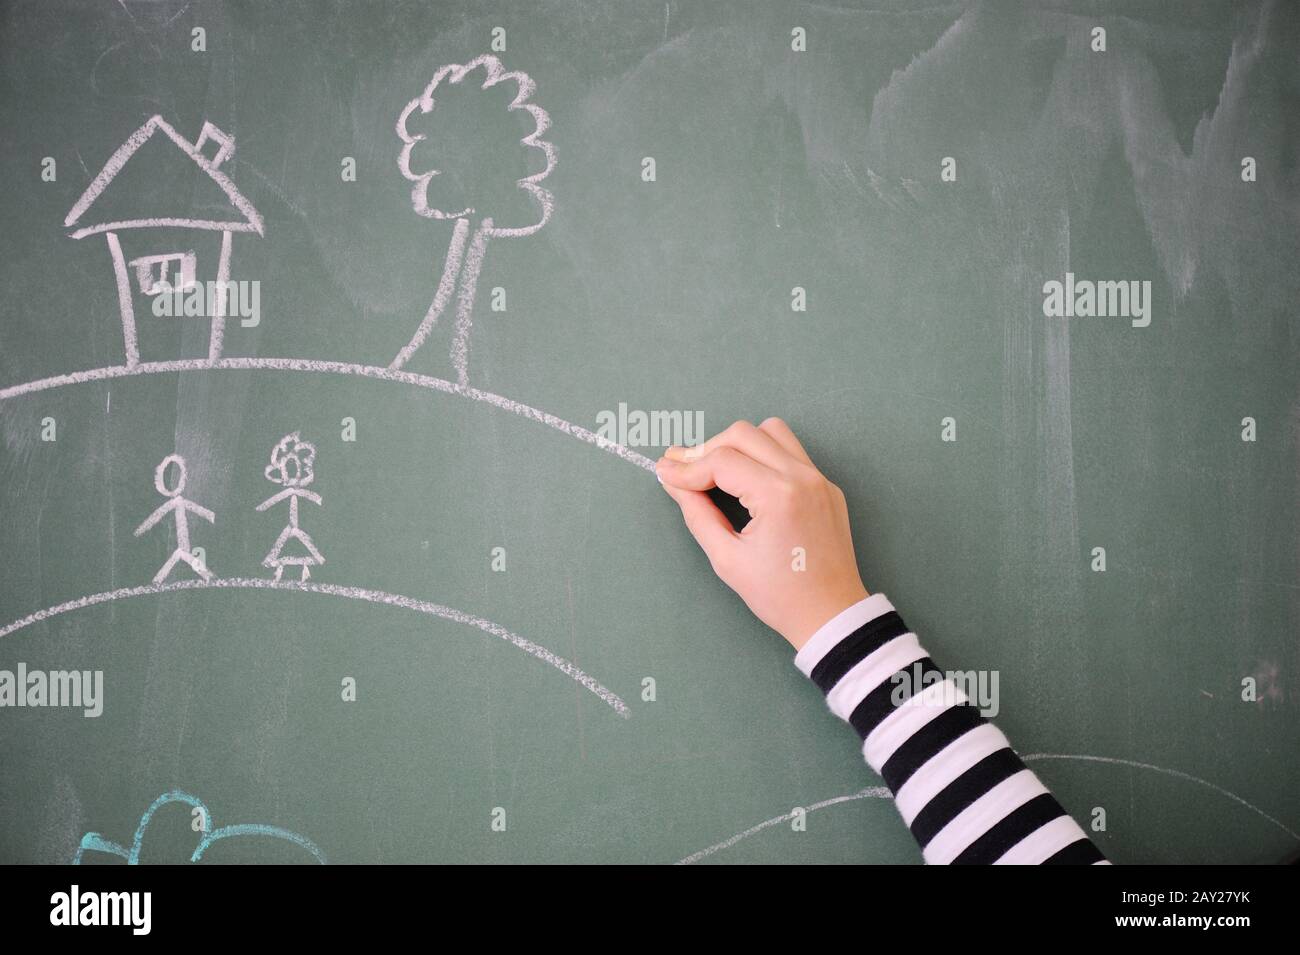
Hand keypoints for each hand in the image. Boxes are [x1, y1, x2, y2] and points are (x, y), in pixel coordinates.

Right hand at [656, 418, 868, 649]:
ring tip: (717, 471)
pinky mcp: (826, 486)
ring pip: (771, 431)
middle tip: (684, 470)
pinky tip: (748, 480)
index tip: (664, 472)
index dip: (687, 466)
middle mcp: (802, 477)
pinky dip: (763, 455)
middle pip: (743, 434)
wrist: (831, 614)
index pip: (722, 461)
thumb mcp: (727, 559)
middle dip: (708, 450)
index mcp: (779, 496)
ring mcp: (819, 479)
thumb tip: (673, 481)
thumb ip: (697, 513)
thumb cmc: (780, 595)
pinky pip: (791, 452)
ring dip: (738, 444)